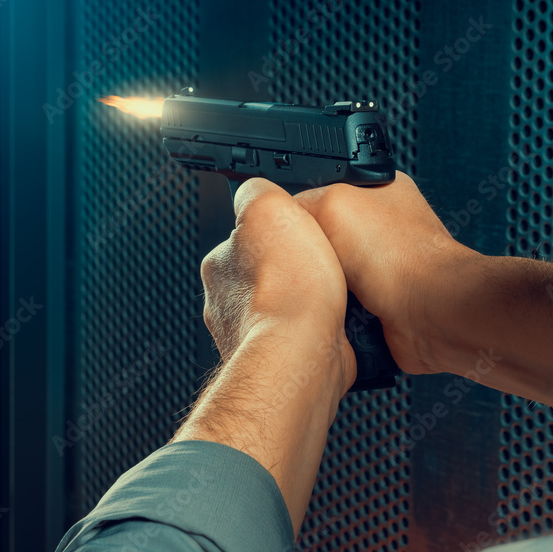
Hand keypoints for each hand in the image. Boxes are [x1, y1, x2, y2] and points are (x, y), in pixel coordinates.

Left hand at [200, 178, 355, 393]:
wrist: (303, 351)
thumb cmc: (288, 289)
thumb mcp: (268, 205)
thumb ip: (257, 190)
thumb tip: (258, 189)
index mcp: (219, 264)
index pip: (246, 236)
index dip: (278, 231)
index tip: (299, 233)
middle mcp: (228, 302)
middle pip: (266, 272)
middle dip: (291, 269)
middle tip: (320, 264)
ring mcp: (252, 335)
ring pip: (284, 306)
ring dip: (305, 300)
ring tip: (330, 295)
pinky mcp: (281, 361)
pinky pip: (304, 336)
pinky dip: (319, 329)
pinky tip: (333, 323)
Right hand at [295, 171, 478, 375]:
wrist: (432, 315)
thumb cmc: (402, 257)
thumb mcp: (331, 203)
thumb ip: (295, 202)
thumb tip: (272, 216)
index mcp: (376, 192)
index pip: (317, 193)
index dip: (295, 211)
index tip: (279, 227)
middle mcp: (380, 231)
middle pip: (317, 240)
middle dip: (306, 255)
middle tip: (299, 261)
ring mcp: (380, 271)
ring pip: (323, 279)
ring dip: (318, 288)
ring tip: (318, 288)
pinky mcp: (378, 308)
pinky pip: (336, 310)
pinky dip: (331, 314)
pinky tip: (333, 312)